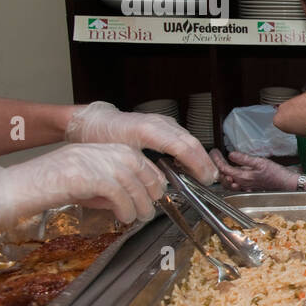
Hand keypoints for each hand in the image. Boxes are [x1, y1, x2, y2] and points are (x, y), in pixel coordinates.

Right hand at [0, 143, 164, 228]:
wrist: (16, 187)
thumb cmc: (48, 187)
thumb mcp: (86, 183)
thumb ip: (110, 186)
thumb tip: (135, 199)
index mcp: (100, 148)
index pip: (138, 158)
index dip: (152, 178)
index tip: (156, 195)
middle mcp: (99, 150)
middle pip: (140, 167)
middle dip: (150, 191)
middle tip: (149, 209)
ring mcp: (92, 160)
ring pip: (132, 181)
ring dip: (140, 203)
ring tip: (138, 217)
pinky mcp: (86, 175)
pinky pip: (117, 192)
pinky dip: (125, 208)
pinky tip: (124, 218)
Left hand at [66, 101, 218, 183]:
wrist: (93, 121)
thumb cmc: (101, 137)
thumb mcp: (120, 156)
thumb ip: (142, 168)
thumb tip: (161, 183)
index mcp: (148, 130)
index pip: (182, 147)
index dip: (197, 164)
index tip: (205, 178)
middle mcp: (159, 123)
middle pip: (191, 142)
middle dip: (204, 162)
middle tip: (212, 178)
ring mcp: (163, 121)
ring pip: (189, 138)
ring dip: (199, 156)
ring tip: (206, 173)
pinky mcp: (163, 123)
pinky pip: (183, 136)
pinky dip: (191, 150)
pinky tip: (192, 162)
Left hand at [210, 150, 297, 191]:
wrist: (285, 183)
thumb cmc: (275, 173)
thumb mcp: (260, 162)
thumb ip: (244, 159)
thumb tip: (231, 155)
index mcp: (243, 176)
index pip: (224, 168)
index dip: (217, 160)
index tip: (214, 152)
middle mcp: (242, 183)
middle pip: (222, 177)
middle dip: (217, 167)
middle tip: (215, 156)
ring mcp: (245, 186)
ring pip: (227, 182)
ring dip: (222, 174)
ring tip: (220, 164)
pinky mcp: (249, 187)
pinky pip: (234, 185)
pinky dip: (229, 179)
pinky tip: (231, 174)